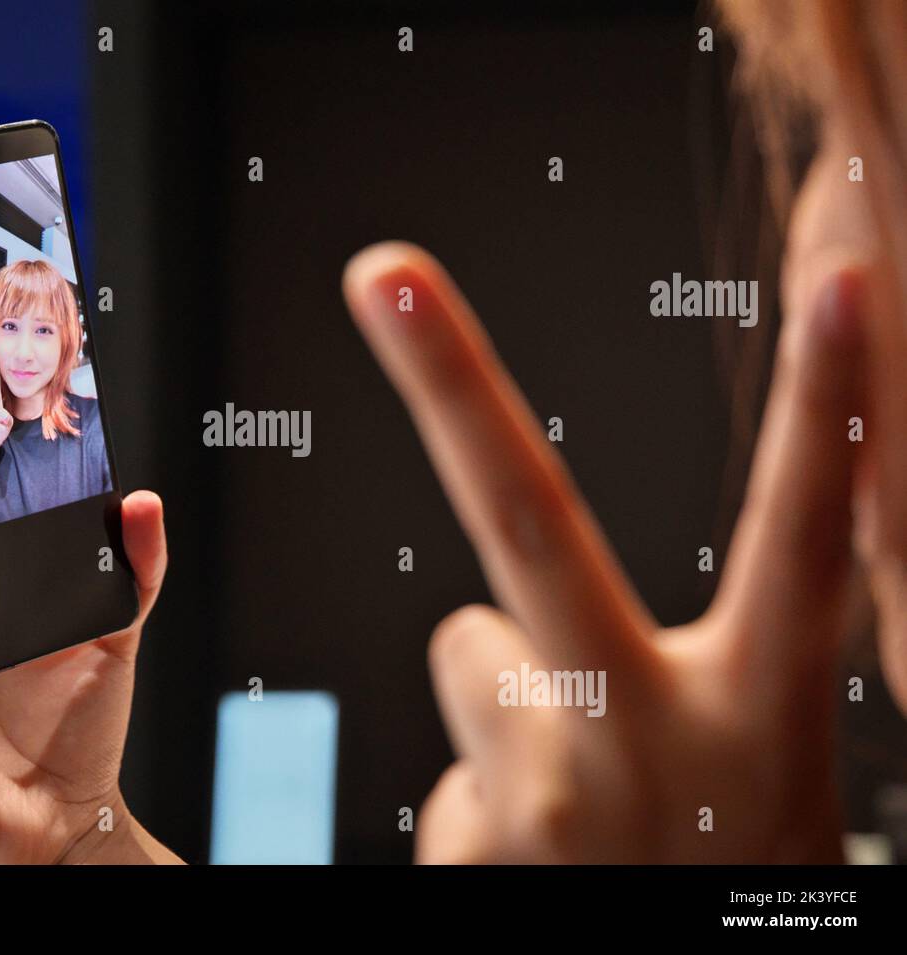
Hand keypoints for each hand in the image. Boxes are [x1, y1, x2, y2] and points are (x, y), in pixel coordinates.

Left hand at [343, 242, 864, 862]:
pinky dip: (485, 802)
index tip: (850, 277)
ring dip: (508, 707)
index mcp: (762, 709)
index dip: (830, 402)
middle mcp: (659, 735)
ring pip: (471, 649)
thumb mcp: (740, 783)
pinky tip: (535, 867)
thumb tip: (465, 621)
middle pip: (530, 512)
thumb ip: (654, 682)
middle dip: (451, 375)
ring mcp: (556, 790)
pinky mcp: (478, 839)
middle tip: (385, 267)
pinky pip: (450, 762)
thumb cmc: (709, 873)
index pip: (808, 530)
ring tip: (570, 810)